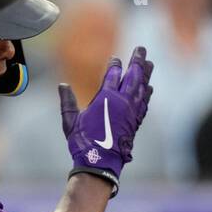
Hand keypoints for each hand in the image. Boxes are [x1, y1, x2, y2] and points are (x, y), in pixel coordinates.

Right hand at [59, 46, 153, 194]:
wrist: (100, 161)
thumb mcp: (70, 121)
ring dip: (146, 73)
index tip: (115, 58)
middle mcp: (122, 101)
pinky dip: (146, 93)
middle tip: (141, 49)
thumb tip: (62, 85)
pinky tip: (149, 87)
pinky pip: (144, 102)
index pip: (113, 74)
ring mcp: (131, 110)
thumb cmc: (83, 141)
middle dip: (137, 60)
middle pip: (133, 75)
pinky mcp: (136, 121)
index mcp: (105, 98)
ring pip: (142, 86)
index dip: (115, 64)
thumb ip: (67, 102)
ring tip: (149, 63)